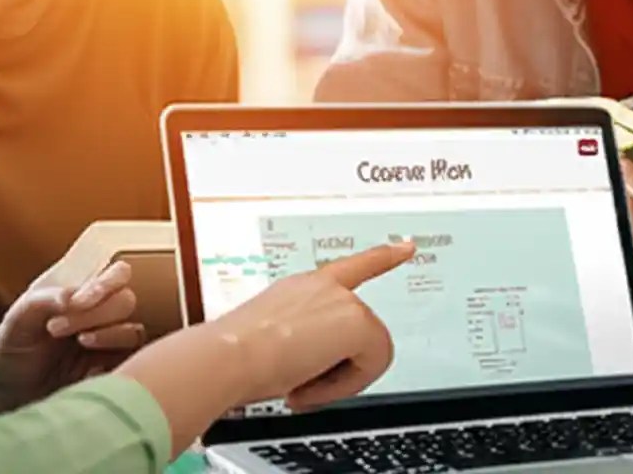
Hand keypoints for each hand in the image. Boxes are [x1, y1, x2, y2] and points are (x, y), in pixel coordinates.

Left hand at [0, 262, 144, 413]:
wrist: (5, 391)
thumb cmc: (10, 348)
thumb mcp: (19, 317)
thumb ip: (48, 299)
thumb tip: (77, 297)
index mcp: (84, 292)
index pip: (117, 274)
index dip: (108, 283)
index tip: (80, 300)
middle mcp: (101, 314)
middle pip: (126, 301)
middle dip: (95, 314)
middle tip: (56, 328)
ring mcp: (109, 342)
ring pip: (133, 330)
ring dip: (107, 334)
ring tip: (78, 342)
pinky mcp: (112, 368)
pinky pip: (132, 359)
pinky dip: (114, 357)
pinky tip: (89, 364)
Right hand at [118, 242, 416, 454]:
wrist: (226, 357)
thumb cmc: (232, 356)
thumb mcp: (272, 342)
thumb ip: (301, 345)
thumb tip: (309, 373)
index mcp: (302, 287)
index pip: (353, 266)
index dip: (384, 257)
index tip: (407, 246)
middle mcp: (324, 287)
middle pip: (361, 335)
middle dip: (340, 367)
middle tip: (301, 383)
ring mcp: (343, 301)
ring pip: (368, 354)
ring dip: (339, 378)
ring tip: (300, 384)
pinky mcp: (356, 321)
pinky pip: (371, 366)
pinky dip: (344, 385)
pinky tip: (311, 386)